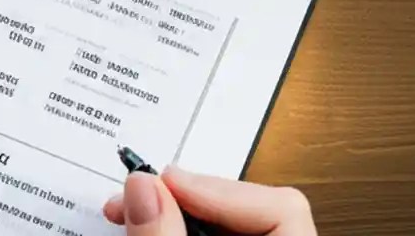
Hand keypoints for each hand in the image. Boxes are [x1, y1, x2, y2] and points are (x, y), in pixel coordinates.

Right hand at [103, 167, 316, 235]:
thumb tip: (145, 187)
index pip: (283, 208)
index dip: (219, 190)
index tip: (166, 182)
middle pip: (249, 211)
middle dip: (186, 198)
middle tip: (136, 197)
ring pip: (229, 226)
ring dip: (176, 213)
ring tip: (131, 213)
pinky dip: (182, 232)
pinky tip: (151, 228)